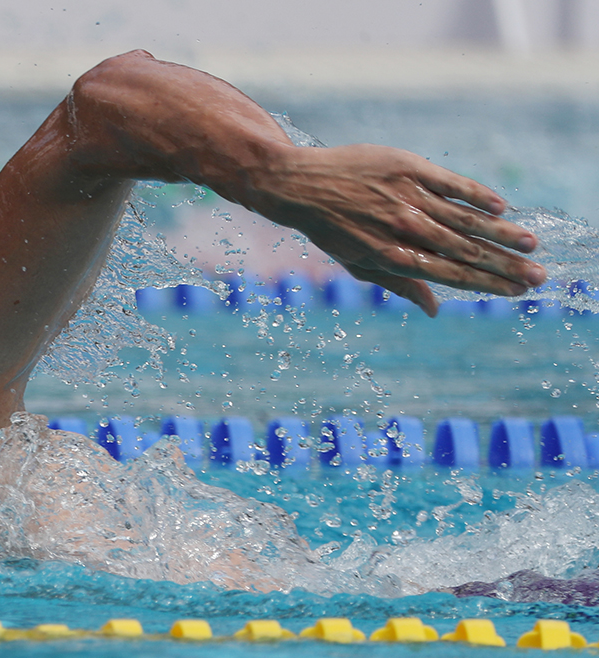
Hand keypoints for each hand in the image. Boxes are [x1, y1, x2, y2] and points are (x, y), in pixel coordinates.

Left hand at [253, 143, 546, 316]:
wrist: (298, 184)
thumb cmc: (330, 228)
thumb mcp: (357, 263)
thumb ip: (399, 285)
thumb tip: (433, 310)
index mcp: (392, 256)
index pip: (450, 274)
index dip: (486, 284)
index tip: (516, 291)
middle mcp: (403, 228)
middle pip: (465, 250)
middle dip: (505, 265)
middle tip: (538, 275)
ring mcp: (406, 196)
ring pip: (464, 218)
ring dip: (501, 232)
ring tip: (530, 243)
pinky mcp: (407, 167)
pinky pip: (450, 183)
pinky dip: (476, 194)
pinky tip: (500, 206)